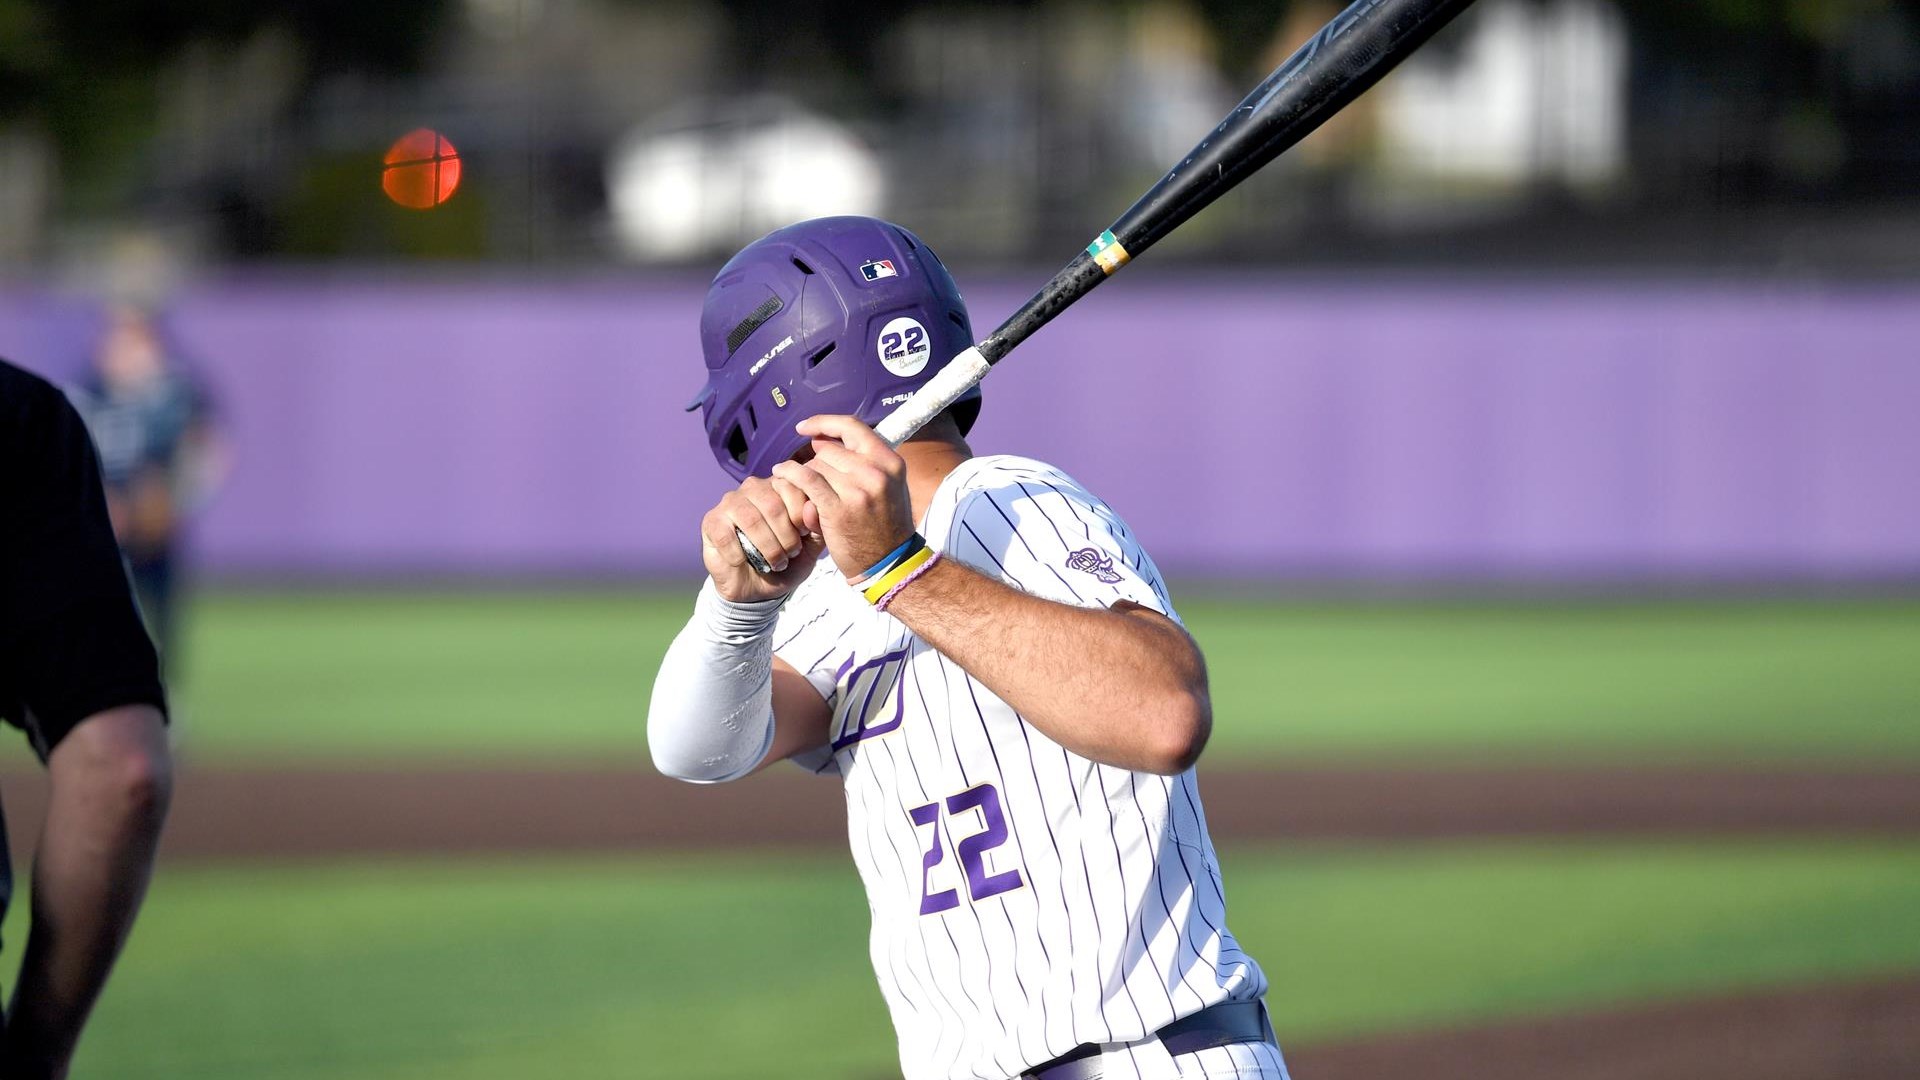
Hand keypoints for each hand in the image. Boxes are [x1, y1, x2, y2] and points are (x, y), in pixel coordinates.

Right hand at [700, 476, 822, 602]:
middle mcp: (753, 488)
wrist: (759, 588)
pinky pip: (726, 535)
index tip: (804, 536)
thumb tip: (813, 507)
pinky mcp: (712, 521)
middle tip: (790, 554)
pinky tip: (745, 562)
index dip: (801, 515)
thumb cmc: (786, 561)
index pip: (792, 487)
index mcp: (779, 486)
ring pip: (751, 519)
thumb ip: (818, 524)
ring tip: (775, 562)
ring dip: (767, 548)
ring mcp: (730, 502)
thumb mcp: (811, 546)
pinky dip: (740, 555)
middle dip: (786, 537)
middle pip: (773, 505)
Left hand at [772, 415, 914, 574]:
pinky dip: (789, 474)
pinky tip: (780, 474)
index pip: (853, 427)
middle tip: (812, 478)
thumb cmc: (884, 526)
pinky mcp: (837, 508)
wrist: (890, 563)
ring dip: (804, 474)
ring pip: (816, 465)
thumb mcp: (888, 487)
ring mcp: (857, 490)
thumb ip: (863, 463)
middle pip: (829, 449)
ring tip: (797, 484)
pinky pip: (806, 480)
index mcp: (890, 462)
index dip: (825, 423)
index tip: (806, 427)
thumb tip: (821, 442)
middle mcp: (876, 472)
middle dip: (816, 461)